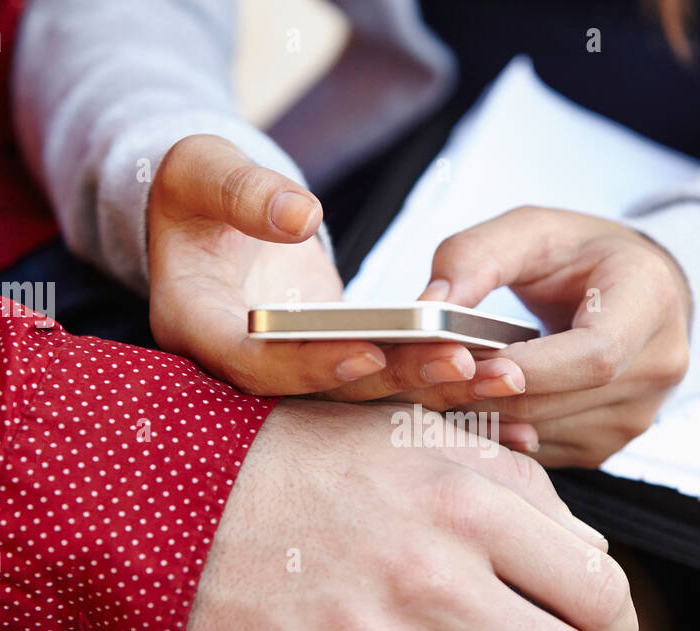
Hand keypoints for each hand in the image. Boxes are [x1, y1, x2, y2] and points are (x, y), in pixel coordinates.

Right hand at [148, 135, 521, 400]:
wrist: (210, 216)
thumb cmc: (198, 186)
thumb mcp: (202, 168)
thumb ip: (243, 191)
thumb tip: (301, 217)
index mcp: (198, 326)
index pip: (254, 363)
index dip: (312, 364)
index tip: (372, 350)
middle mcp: (246, 364)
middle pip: (324, 391)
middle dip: (396, 379)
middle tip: (463, 363)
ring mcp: (293, 370)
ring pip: (365, 392)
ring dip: (432, 387)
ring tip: (502, 376)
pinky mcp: (332, 365)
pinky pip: (386, 381)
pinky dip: (438, 386)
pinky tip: (498, 386)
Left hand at [394, 206, 690, 467]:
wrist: (633, 291)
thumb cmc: (582, 256)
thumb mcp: (531, 231)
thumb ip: (474, 258)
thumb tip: (426, 309)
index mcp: (650, 303)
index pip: (596, 355)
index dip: (533, 368)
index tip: (474, 364)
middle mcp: (656, 366)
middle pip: (559, 401)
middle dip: (485, 392)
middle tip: (425, 376)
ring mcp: (636, 415)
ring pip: (542, 432)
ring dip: (483, 415)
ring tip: (441, 385)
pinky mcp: (608, 445)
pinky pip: (541, 449)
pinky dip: (498, 430)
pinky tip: (474, 402)